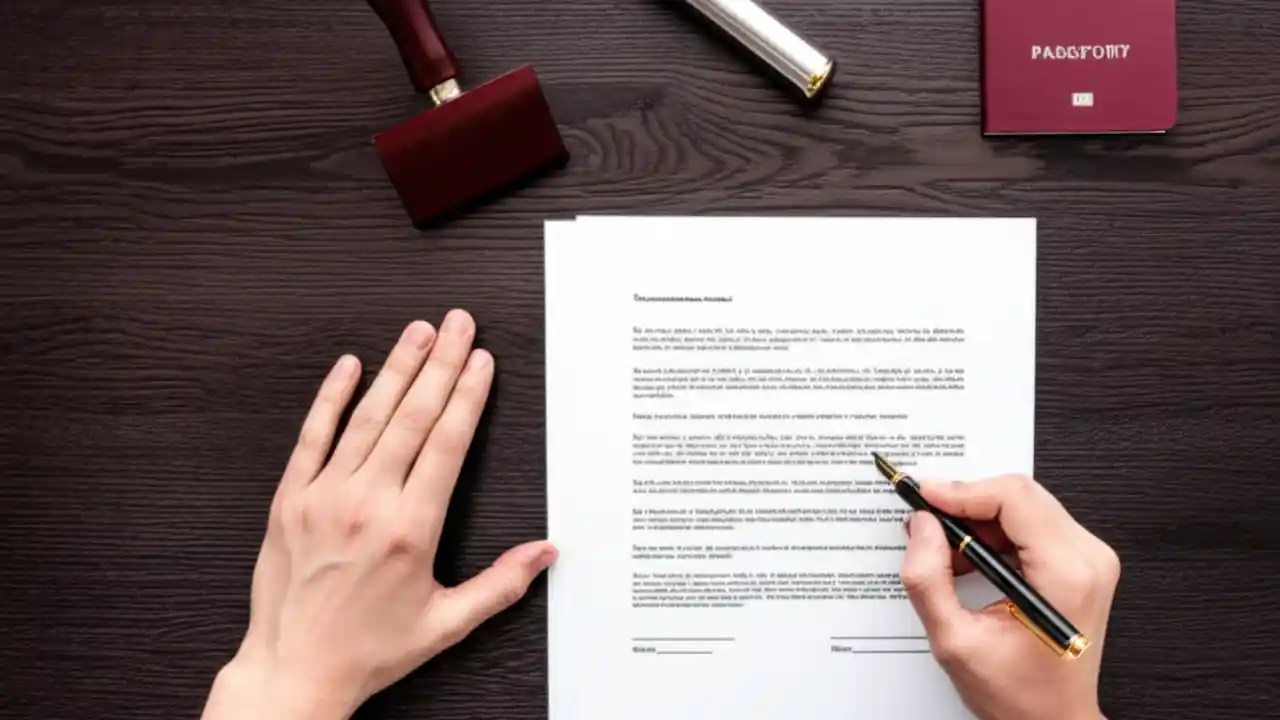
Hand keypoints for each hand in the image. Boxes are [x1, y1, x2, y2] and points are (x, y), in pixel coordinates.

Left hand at [202, 311, 556, 719]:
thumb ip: (501, 584)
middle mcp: (368, 503)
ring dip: (397, 369)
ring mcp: (324, 496)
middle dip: (442, 364)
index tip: (482, 361)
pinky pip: (313, 436)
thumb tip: (547, 553)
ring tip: (419, 332)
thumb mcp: (446, 623)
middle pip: (413, 417)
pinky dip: (331, 397)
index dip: (468, 396)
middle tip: (459, 324)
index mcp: (412, 529)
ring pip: (368, 417)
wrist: (293, 670)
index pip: (447, 444)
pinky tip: (349, 366)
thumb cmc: (368, 650)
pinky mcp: (289, 498)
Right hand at [901, 475, 1119, 719]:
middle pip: (1019, 495)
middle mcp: (1087, 559)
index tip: (925, 496)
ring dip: (977, 520)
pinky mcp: (1080, 561)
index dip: (962, 491)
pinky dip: (993, 533)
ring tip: (945, 553)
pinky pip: (1031, 523)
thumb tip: (921, 527)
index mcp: (1066, 575)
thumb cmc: (1020, 695)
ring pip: (1023, 505)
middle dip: (965, 503)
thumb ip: (929, 578)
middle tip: (926, 522)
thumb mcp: (956, 642)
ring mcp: (1088, 558)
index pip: (1013, 498)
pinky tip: (969, 560)